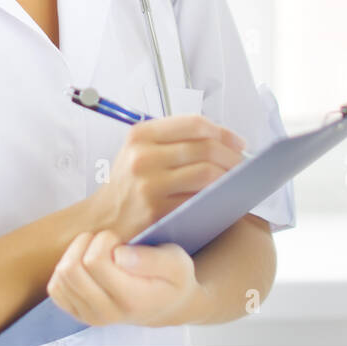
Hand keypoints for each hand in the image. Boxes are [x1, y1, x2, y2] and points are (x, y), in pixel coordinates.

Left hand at [46, 229, 209, 327]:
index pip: (94, 261)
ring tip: (100, 253)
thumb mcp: (177, 263)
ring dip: (77, 254)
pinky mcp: (77, 313)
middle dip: (88, 244)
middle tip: (108, 244)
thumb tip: (119, 255)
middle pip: (71, 269)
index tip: (122, 241)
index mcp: (130, 300)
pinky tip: (87, 266)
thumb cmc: (172, 279)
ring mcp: (88, 316)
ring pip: (60, 275)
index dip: (105, 240)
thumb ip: (153, 259)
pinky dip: (66, 269)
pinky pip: (55, 287)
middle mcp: (106, 314)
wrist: (166, 305)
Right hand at [88, 113, 247, 240]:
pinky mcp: (156, 211)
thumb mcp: (138, 151)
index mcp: (140, 135)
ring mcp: (149, 185)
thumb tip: (223, 140)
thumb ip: (172, 140)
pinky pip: (199, 201)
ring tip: (239, 182)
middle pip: (205, 148)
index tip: (239, 143)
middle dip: (233, 156)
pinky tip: (225, 199)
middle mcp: (142, 156)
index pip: (194, 124)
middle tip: (245, 165)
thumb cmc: (127, 185)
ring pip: (206, 174)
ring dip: (230, 178)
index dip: (224, 132)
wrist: (101, 221)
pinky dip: (218, 198)